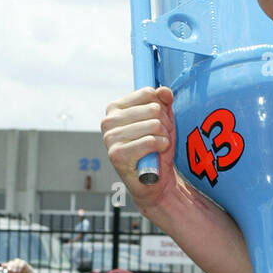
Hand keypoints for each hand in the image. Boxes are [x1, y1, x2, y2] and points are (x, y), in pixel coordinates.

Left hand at [3, 259, 38, 272]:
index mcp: (9, 272)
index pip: (5, 266)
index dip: (3, 265)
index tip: (2, 267)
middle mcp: (14, 268)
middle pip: (10, 262)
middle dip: (9, 265)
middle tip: (9, 270)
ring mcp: (20, 267)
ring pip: (16, 261)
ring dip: (14, 265)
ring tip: (14, 271)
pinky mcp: (26, 267)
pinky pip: (23, 263)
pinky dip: (20, 265)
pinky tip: (19, 270)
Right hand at [101, 87, 177, 205]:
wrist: (157, 182)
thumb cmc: (157, 149)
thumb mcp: (163, 120)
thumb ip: (163, 102)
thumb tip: (164, 91)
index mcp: (115, 108)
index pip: (149, 93)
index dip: (162, 108)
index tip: (159, 123)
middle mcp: (108, 121)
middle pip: (154, 109)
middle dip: (164, 125)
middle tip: (159, 139)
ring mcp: (110, 138)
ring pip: (154, 125)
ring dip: (164, 138)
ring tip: (157, 148)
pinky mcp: (117, 155)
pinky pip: (151, 141)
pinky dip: (160, 148)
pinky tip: (155, 156)